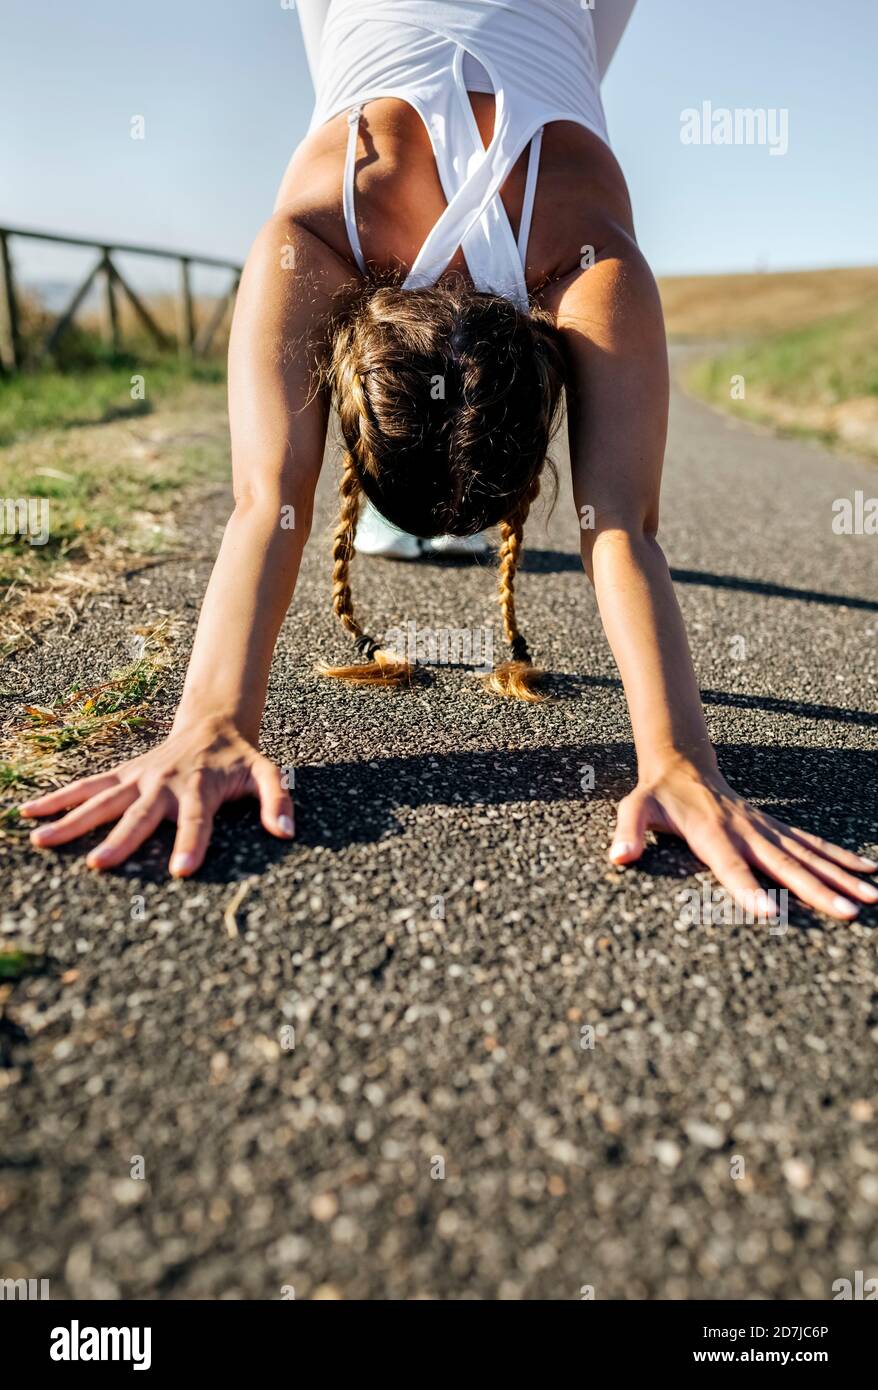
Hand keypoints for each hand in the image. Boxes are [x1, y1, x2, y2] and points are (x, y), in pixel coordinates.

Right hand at [19, 717, 293, 876]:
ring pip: (101, 800)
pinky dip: (58, 799)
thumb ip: (278, 801)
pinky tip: (29, 815)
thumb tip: (286, 832)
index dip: (191, 844)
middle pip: (139, 816)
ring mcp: (139, 779)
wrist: (213, 724)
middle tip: (98, 865)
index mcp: (200, 789)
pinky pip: (87, 787)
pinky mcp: (123, 775)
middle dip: (120, 840)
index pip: (197, 821)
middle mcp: (164, 785)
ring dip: (71, 820)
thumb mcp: (268, 774)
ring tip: (40, 840)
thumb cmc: (240, 760)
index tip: (182, 871)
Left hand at [609, 757, 877, 920]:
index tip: (767, 913)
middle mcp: (746, 832)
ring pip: (808, 855)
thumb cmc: (657, 796)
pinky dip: (841, 857)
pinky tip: (868, 871)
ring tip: (871, 897)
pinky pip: (813, 844)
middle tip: (849, 911)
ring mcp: (765, 830)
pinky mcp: (776, 830)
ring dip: (840, 876)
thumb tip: (618, 857)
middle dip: (818, 890)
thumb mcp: (633, 809)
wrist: (683, 764)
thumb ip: (626, 832)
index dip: (747, 889)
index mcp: (712, 834)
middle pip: (785, 865)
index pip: (731, 866)